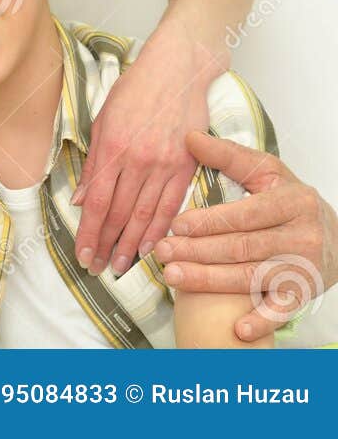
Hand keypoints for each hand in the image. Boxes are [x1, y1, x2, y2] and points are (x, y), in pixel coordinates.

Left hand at [73, 29, 210, 275]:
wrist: (176, 70)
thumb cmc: (134, 91)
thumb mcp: (102, 120)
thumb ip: (93, 163)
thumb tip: (80, 199)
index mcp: (112, 148)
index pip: (97, 201)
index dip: (89, 232)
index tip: (82, 253)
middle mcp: (138, 160)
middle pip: (120, 213)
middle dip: (107, 243)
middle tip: (97, 268)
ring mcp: (165, 164)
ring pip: (147, 214)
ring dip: (132, 243)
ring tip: (120, 265)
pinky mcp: (188, 165)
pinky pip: (173, 204)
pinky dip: (162, 229)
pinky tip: (154, 247)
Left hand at [155, 130, 336, 341]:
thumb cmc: (290, 201)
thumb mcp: (267, 172)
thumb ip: (229, 156)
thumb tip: (188, 136)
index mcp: (292, 202)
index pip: (246, 214)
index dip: (210, 221)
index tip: (177, 225)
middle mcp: (302, 237)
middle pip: (243, 248)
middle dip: (198, 251)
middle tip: (162, 252)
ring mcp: (304, 268)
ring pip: (252, 277)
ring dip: (211, 281)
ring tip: (174, 278)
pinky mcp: (304, 293)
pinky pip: (282, 310)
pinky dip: (262, 321)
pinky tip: (238, 330)